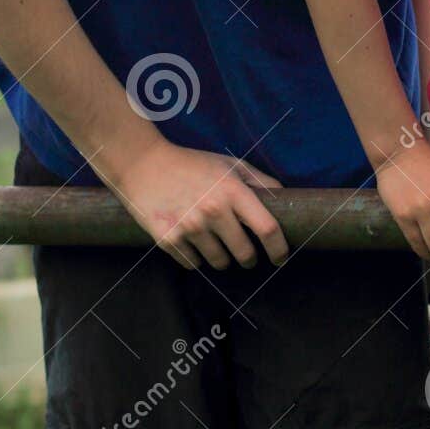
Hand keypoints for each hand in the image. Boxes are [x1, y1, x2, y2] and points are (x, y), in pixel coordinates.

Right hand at [106, 139, 286, 270]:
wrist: (144, 164)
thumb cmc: (192, 164)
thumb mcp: (229, 164)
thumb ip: (260, 181)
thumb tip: (285, 198)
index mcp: (233, 191)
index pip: (267, 228)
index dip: (279, 249)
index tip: (280, 258)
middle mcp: (214, 211)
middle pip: (244, 253)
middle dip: (249, 258)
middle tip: (245, 255)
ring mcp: (190, 227)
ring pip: (219, 262)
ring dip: (221, 258)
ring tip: (214, 243)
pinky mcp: (169, 239)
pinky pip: (193, 264)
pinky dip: (196, 258)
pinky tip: (191, 241)